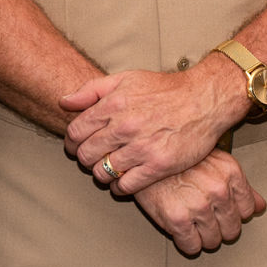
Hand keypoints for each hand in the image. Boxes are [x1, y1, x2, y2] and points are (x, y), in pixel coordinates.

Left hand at [62, 62, 246, 193]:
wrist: (203, 99)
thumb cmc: (164, 89)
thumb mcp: (125, 78)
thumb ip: (91, 90)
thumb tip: (63, 101)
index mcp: (113, 105)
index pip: (75, 132)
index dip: (71, 142)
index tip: (77, 146)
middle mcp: (124, 127)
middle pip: (86, 154)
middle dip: (84, 159)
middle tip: (91, 159)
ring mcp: (141, 147)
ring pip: (103, 172)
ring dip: (100, 174)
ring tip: (107, 171)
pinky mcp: (158, 165)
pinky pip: (126, 185)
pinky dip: (119, 187)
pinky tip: (122, 182)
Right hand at [131, 150, 265, 255]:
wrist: (142, 157)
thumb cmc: (178, 160)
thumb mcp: (214, 162)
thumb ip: (240, 186)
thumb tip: (260, 207)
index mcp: (230, 173)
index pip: (248, 211)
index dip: (232, 213)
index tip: (219, 209)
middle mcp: (218, 189)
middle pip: (232, 230)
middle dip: (219, 228)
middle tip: (203, 218)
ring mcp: (198, 205)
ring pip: (213, 241)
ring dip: (203, 237)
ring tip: (191, 223)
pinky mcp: (177, 219)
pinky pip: (192, 247)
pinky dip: (187, 243)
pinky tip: (180, 229)